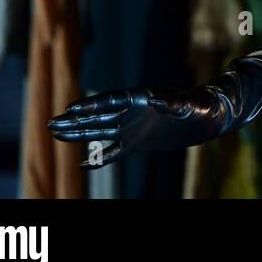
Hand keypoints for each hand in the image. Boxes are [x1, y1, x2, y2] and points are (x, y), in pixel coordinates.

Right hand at [48, 85, 229, 167]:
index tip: (71, 108)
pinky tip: (82, 163)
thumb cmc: (201, 106)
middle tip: (51, 121)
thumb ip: (172, 102)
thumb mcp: (190, 104)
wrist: (209, 116)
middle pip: (98, 115)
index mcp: (142, 98)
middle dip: (75, 119)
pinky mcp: (138, 143)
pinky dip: (99, 159)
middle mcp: (133, 112)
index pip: (112, 101)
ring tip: (55, 132)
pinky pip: (114, 152)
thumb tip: (154, 99)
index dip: (92, 104)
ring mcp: (133, 128)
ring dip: (78, 132)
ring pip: (100, 131)